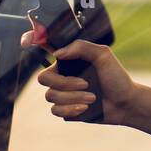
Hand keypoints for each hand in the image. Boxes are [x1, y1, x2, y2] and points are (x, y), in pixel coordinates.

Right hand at [20, 29, 138, 125]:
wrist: (125, 103)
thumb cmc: (116, 77)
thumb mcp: (104, 55)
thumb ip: (82, 48)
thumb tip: (59, 53)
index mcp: (69, 60)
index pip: (45, 49)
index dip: (31, 40)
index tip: (25, 40)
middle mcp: (62, 75)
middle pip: (44, 79)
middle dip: (64, 84)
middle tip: (85, 84)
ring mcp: (63, 93)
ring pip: (51, 96)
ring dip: (73, 98)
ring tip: (92, 98)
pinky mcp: (66, 109)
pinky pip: (56, 110)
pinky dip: (70, 109)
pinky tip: (85, 108)